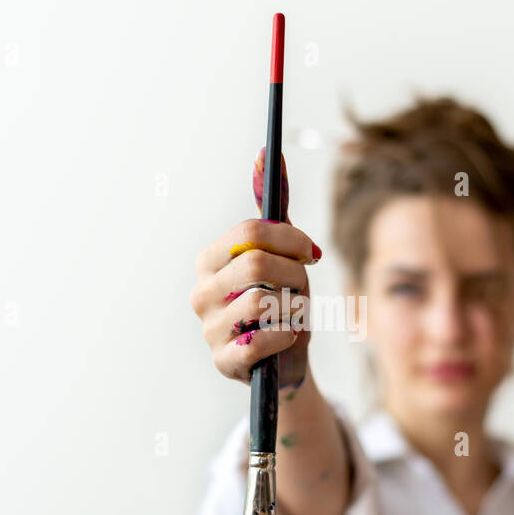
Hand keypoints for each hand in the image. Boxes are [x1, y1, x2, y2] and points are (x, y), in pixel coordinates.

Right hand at [189, 147, 319, 391]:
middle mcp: (201, 292)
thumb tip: (267, 152)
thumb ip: (275, 210)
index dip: (290, 239)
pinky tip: (289, 337)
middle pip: (256, 263)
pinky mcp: (223, 361)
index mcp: (210, 260)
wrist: (286, 362)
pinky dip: (288, 335)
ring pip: (262, 301)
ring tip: (296, 315)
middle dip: (295, 274)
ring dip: (295, 307)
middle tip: (305, 286)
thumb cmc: (282, 304)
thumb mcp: (283, 257)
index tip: (312, 254)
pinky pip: (263, 340)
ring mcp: (209, 328)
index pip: (249, 233)